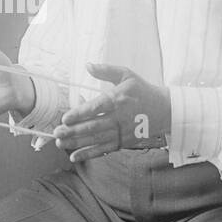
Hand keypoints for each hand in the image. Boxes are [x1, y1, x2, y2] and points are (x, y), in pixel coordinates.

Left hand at [53, 63, 170, 162]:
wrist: (164, 110)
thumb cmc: (142, 90)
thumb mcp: (127, 75)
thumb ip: (106, 71)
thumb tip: (88, 65)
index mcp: (118, 99)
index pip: (97, 108)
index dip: (80, 113)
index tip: (66, 118)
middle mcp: (120, 117)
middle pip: (94, 126)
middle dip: (73, 131)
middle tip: (57, 132)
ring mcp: (122, 132)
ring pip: (96, 139)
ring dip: (77, 143)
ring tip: (60, 144)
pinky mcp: (123, 142)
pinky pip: (104, 149)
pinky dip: (89, 153)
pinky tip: (74, 156)